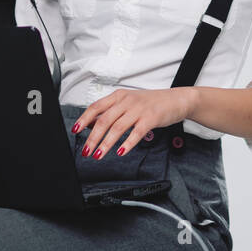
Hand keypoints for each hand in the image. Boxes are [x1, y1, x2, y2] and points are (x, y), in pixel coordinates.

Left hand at [71, 88, 195, 160]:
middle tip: (87, 150)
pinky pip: (136, 133)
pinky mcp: (151, 118)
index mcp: (119, 96)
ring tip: (99, 154)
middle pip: (104, 120)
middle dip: (93, 137)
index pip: (96, 107)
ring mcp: (139, 109)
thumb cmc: (151, 103)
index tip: (75, 130)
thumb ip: (111, 111)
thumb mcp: (128, 102)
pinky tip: (121, 152)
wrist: (175, 100)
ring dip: (106, 143)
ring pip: (117, 127)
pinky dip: (127, 143)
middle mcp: (127, 101)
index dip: (84, 119)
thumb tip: (92, 123)